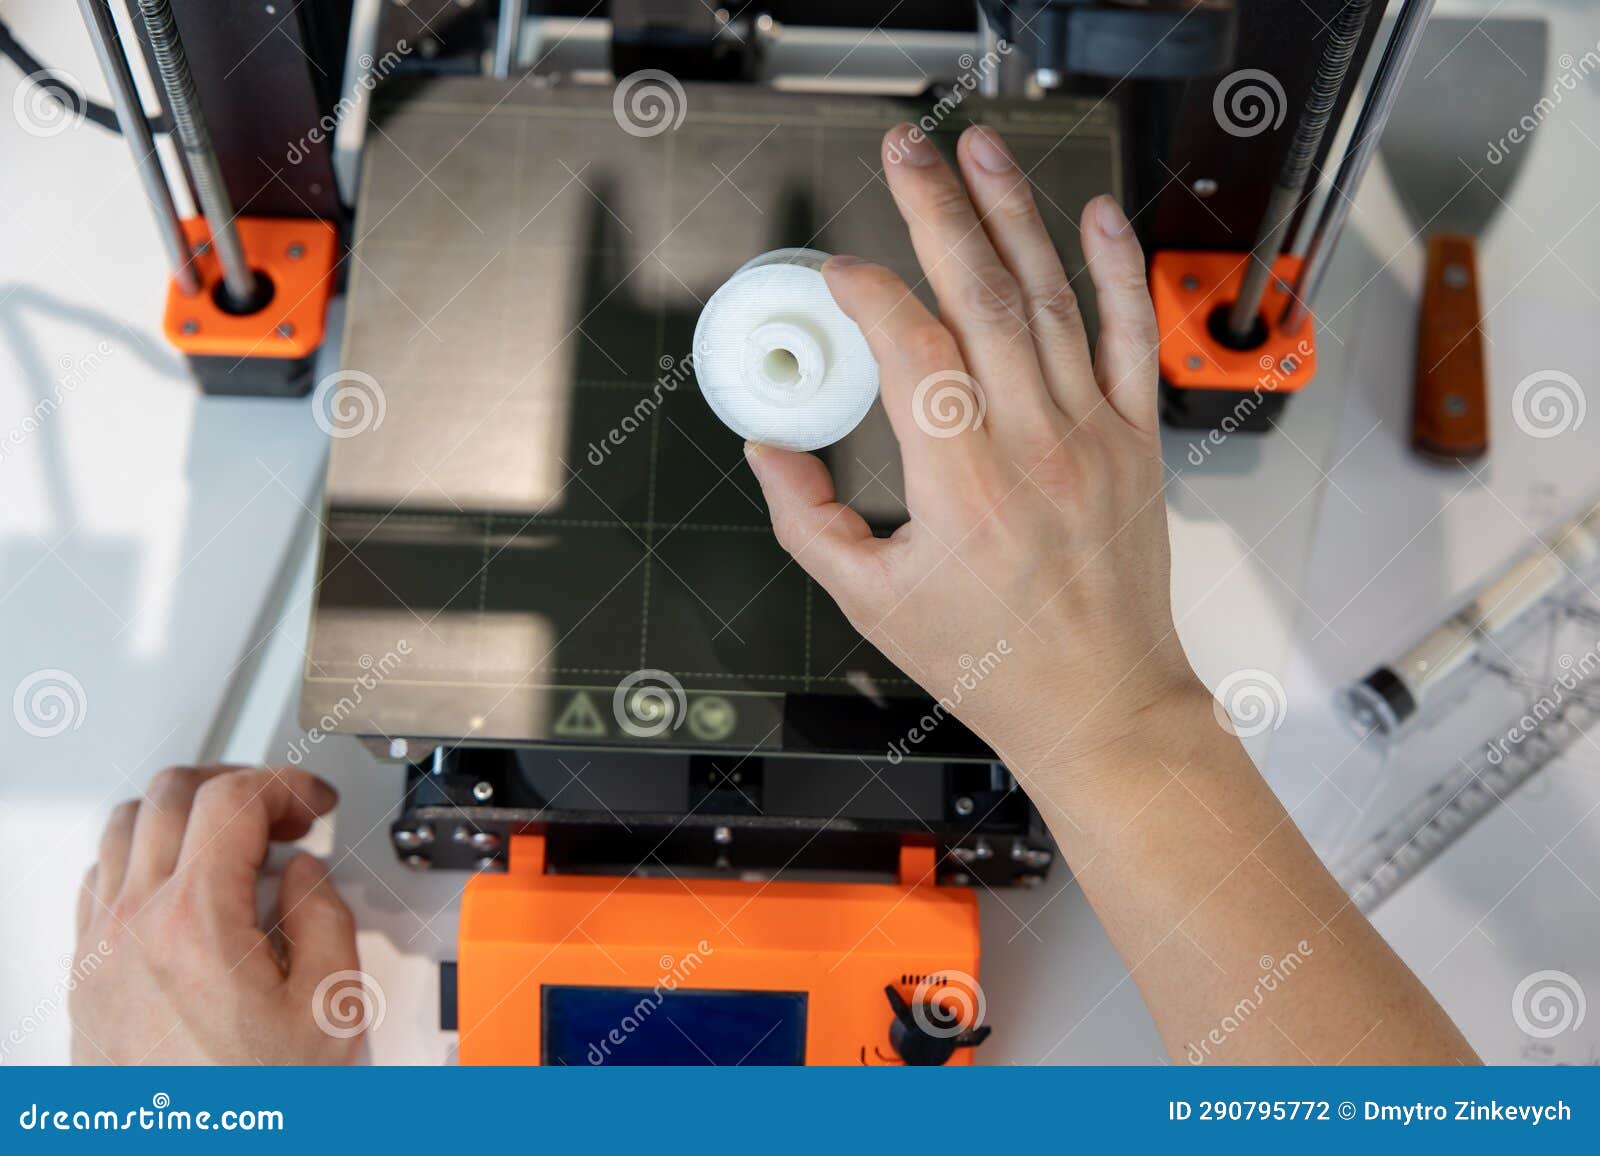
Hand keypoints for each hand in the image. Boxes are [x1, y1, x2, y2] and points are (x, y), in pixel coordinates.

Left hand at [71, 766, 364, 1064]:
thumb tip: (303, 875)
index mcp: (194, 923)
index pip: (231, 799)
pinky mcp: (84, 982)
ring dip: (183, 817)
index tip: (312, 804)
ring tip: (234, 843)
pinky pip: (96, 882)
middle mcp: (130, 928)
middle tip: (282, 815)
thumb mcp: (330, 1007)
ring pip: (121, 828)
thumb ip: (323, 916)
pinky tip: (182, 885)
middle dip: (236, 787)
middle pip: (169, 795)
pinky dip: (141, 859)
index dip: (285, 784)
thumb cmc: (257, 1110)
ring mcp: (97, 953)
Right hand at [746, 124, 1199, 777]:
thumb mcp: (870, 602)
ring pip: (1051, 298)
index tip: (838, 272)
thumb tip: (769, 450)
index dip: (869, 293)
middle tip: (906, 150)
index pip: (912, 352)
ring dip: (1012, 214)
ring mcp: (1093, 438)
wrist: (1100, 703)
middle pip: (981, 296)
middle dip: (935, 209)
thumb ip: (807, 519)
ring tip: (979, 150)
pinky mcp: (1134, 443)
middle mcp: (1033, 449)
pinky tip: (1094, 216)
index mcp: (962, 489)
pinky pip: (1130, 337)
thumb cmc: (991, 661)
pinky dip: (1115, 269)